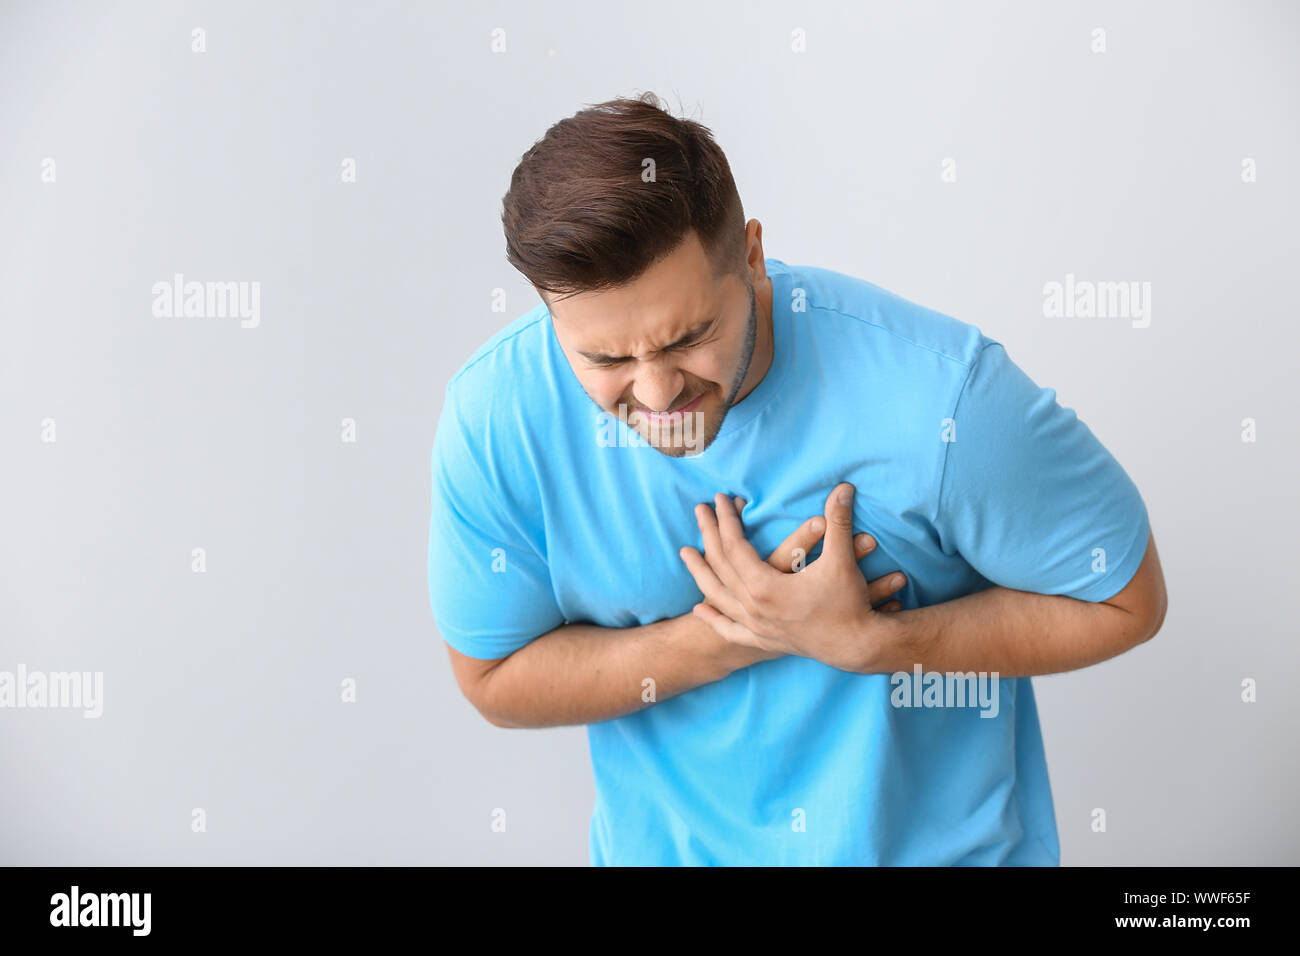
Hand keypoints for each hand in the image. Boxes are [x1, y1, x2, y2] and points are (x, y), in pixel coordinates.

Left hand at [678, 483, 904, 672]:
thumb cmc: (849, 603)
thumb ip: (838, 521)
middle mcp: (753, 608)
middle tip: (699, 510)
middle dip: (709, 535)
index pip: (735, 546)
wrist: (858, 648)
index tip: (720, 499)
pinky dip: (713, 619)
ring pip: (718, 597)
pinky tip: (699, 609)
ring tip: (685, 552)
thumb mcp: (842, 559)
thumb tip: (842, 486)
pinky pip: (730, 630)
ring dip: (700, 572)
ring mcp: (756, 627)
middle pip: (720, 566)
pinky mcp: (764, 640)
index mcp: (765, 587)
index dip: (727, 520)